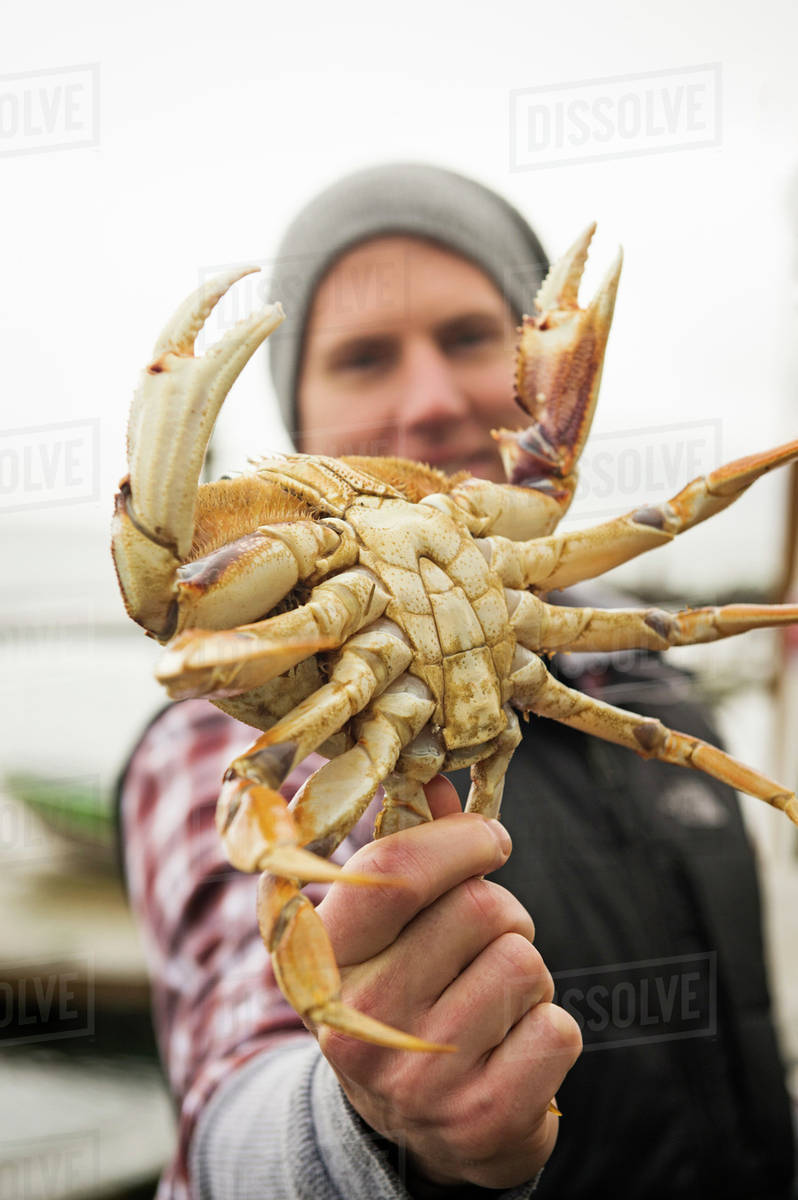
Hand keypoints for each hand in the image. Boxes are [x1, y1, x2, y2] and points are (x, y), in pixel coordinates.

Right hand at [314, 777, 581, 1189]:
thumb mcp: (385, 929)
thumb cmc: (403, 993)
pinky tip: (510, 1047)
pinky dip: (549, 1028)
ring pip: (524, 962)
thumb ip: (409, 851)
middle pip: (481, 908)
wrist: (411, 1127)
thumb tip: (437, 779)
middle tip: (484, 942)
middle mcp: (361, 1020)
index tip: (489, 839)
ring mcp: (419, 1077)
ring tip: (491, 999)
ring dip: (525, 970)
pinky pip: (558, 1029)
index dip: (460, 839)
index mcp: (325, 959)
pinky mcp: (483, 1119)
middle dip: (502, 913)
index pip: (396, 872)